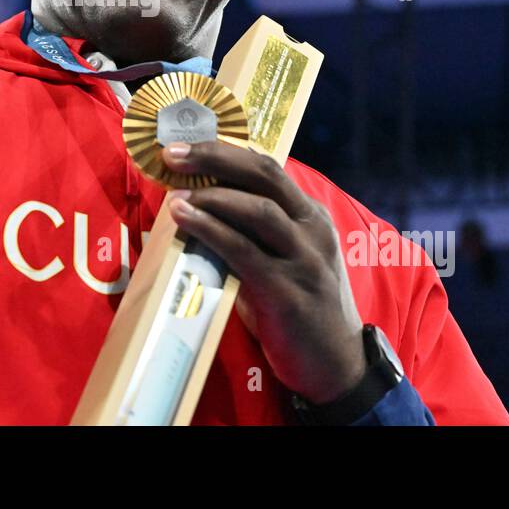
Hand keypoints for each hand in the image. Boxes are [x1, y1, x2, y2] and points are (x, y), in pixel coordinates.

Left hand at [161, 140, 367, 404]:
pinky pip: (245, 252)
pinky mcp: (289, 292)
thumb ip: (252, 234)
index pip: (268, 167)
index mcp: (311, 216)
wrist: (336, 367)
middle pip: (264, 175)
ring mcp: (305, 260)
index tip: (185, 141)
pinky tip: (185, 219)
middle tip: (173, 153)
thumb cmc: (300, 309)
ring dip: (212, 195)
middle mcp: (313, 229)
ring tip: (175, 192)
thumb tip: (197, 206)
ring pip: (258, 210)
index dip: (225, 149)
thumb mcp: (283, 260)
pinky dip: (212, 230)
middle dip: (215, 157)